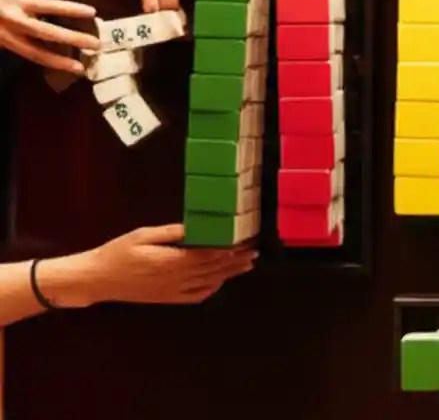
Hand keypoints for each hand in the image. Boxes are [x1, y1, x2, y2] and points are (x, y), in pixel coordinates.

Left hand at [0, 0, 98, 71]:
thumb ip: (16, 45)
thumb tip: (49, 53)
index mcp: (5, 39)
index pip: (37, 53)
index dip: (59, 61)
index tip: (79, 67)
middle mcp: (11, 20)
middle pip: (48, 32)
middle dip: (74, 38)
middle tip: (96, 43)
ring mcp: (13, 0)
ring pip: (47, 6)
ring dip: (72, 9)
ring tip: (92, 12)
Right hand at [72, 224, 253, 305]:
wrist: (96, 279)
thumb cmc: (117, 253)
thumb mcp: (142, 235)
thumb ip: (171, 233)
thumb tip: (194, 228)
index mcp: (171, 261)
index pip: (208, 255)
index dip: (229, 249)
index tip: (244, 242)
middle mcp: (176, 279)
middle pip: (213, 269)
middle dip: (235, 261)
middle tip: (254, 253)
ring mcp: (173, 291)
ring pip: (208, 283)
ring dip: (229, 274)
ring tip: (246, 265)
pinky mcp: (167, 299)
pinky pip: (195, 296)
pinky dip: (211, 289)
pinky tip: (220, 282)